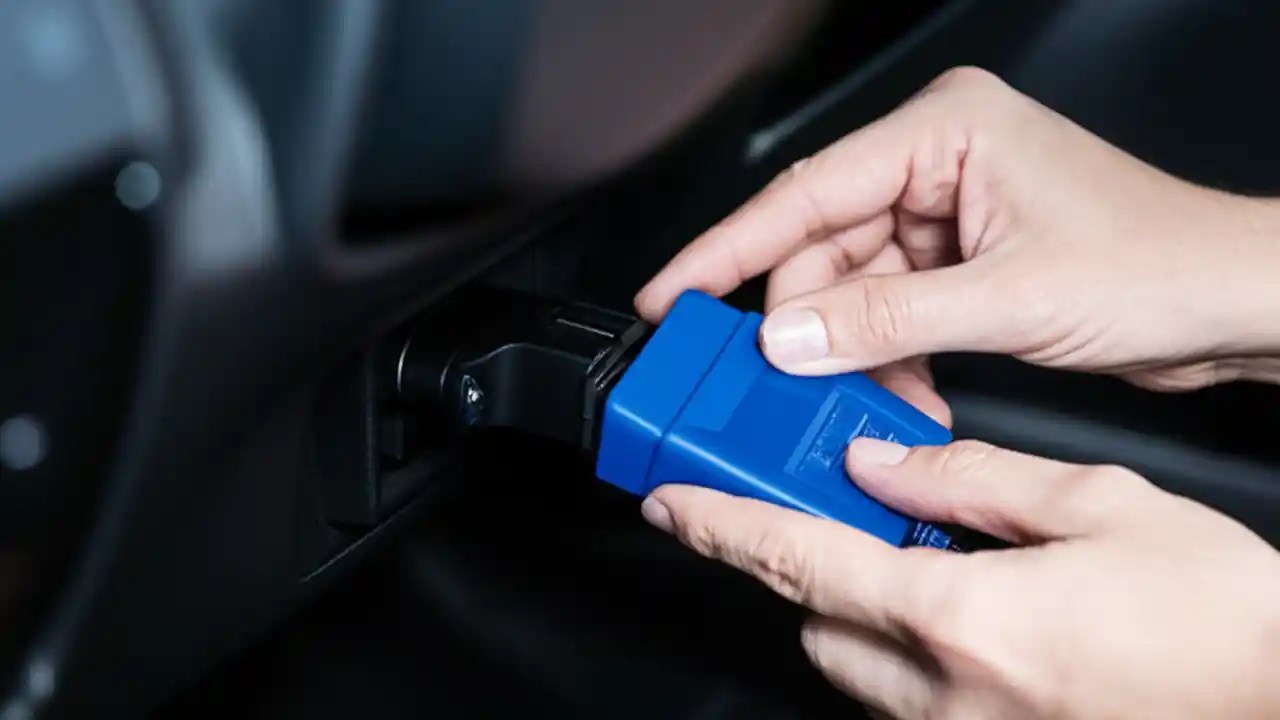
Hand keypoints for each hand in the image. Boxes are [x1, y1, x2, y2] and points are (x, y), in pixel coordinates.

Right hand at [636, 67, 1279, 421]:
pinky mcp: (955, 255)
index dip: (729, 250)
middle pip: (820, 245)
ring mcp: (944, 210)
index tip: (673, 296)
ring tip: (848, 401)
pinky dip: (880, 355)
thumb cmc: (1156, 264)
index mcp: (944, 131)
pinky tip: (893, 390)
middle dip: (799, 322)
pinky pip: (884, 307)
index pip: (806, 192)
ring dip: (845, 352)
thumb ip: (885, 321)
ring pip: (848, 286)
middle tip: (761, 380)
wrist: (1229, 300)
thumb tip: (790, 341)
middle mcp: (935, 161)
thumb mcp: (1006, 300)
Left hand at [640, 439, 1279, 718]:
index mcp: (964, 620)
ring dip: (869, 616)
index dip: (722, 526)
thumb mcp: (1098, 505)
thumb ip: (967, 479)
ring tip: (945, 575)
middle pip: (818, 622)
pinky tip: (977, 627)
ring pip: (857, 670)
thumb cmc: (1223, 618)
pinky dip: (912, 661)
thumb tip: (881, 463)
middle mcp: (948, 698)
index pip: (801, 561)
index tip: (672, 503)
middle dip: (826, 567)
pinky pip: (907, 708)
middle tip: (869, 520)